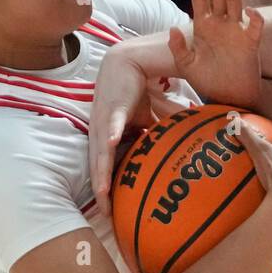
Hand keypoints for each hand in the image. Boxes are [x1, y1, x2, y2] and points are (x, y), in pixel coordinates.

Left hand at [90, 52, 184, 214]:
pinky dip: (112, 133)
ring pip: (102, 149)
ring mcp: (105, 118)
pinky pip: (113, 121)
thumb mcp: (146, 121)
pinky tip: (110, 145)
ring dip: (102, 171)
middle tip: (106, 213)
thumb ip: (153, 138)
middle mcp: (101, 130)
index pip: (105, 167)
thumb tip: (173, 154)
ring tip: (103, 191)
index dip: (107, 188)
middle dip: (101, 189)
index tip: (111, 211)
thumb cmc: (137, 91)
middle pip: (99, 165)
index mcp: (106, 135)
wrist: (131, 59)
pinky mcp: (114, 104)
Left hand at [170, 0, 263, 108]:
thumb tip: (173, 28)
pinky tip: (250, 11)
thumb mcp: (186, 65)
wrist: (226, 98)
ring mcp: (237, 30)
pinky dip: (255, 17)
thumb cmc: (208, 80)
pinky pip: (256, 26)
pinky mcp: (250, 42)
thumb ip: (178, 48)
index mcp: (205, 24)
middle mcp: (221, 22)